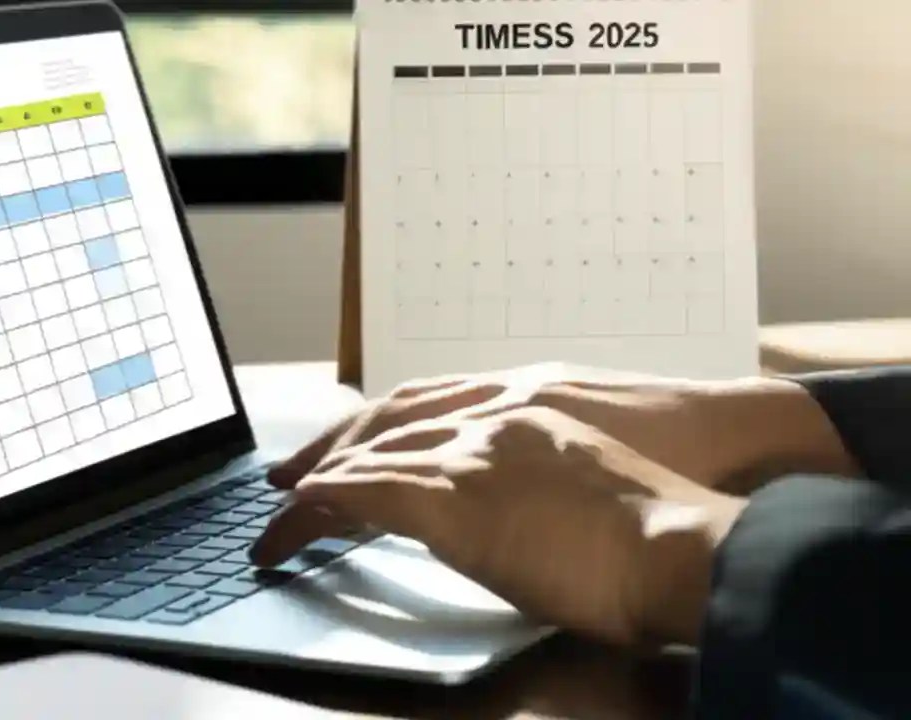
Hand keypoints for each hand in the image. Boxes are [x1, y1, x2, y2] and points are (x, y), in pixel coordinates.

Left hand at [251, 404, 747, 647]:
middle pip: (387, 419)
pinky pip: (374, 491)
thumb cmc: (666, 508)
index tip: (346, 442)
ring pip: (372, 455)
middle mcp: (491, 411)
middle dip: (334, 443)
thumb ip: (547, 468)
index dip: (377, 423)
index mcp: (524, 399)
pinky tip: (305, 506)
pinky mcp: (461, 496)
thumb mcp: (599, 465)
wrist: (685, 531)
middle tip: (290, 469)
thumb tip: (520, 495)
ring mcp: (474, 450)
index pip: (426, 402)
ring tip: (281, 502)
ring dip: (321, 479)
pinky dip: (333, 498)